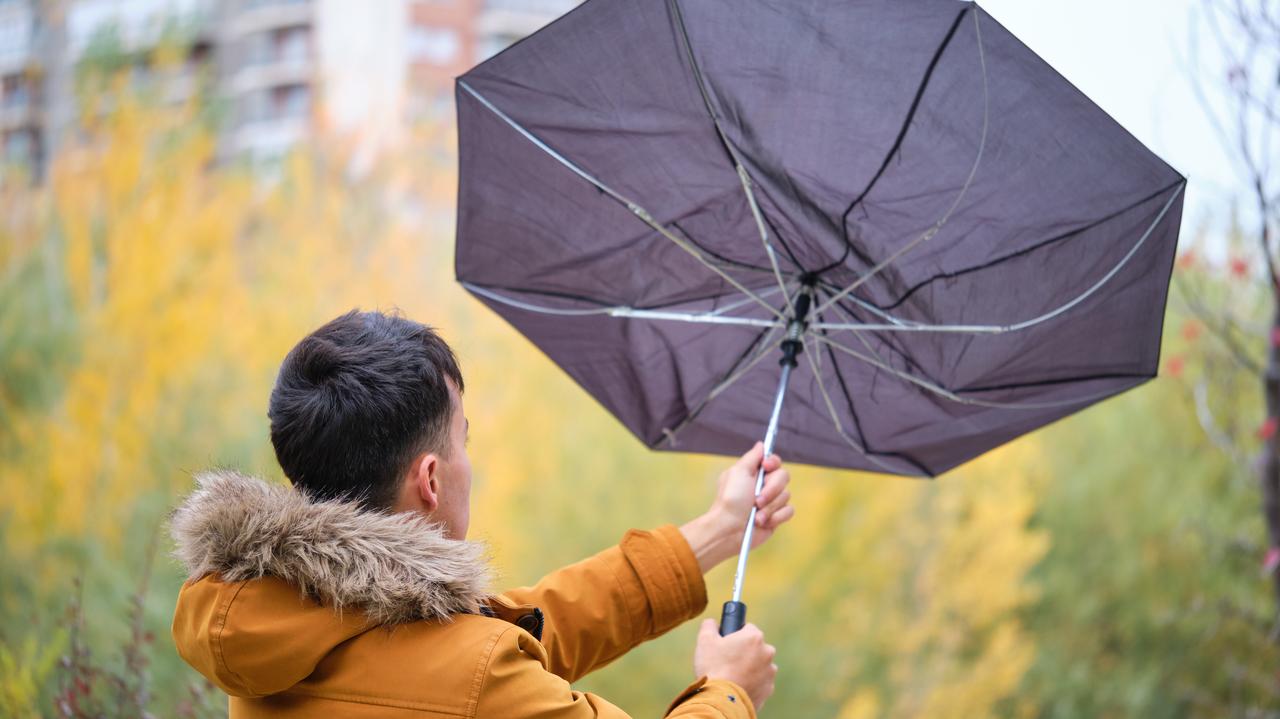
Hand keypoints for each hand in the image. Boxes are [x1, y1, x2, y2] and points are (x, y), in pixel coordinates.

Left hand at [680, 442, 793, 572]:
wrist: (729, 530)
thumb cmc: (730, 500)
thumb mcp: (738, 472)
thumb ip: (752, 457)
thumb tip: (761, 445)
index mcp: (753, 473)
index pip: (774, 461)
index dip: (773, 462)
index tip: (766, 467)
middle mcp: (764, 486)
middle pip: (784, 477)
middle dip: (771, 489)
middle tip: (757, 499)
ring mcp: (771, 502)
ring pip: (786, 495)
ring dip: (770, 507)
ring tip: (756, 515)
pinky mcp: (776, 517)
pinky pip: (789, 511)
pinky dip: (776, 517)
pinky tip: (762, 522)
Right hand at [693, 619, 776, 709]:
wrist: (721, 700)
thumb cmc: (714, 667)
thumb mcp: (705, 640)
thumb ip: (709, 625)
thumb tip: (713, 623)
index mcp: (754, 637)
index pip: (747, 628)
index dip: (735, 635)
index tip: (727, 644)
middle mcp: (767, 652)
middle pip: (755, 646)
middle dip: (744, 651)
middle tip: (728, 660)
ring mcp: (769, 672)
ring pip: (759, 664)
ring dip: (749, 667)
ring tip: (732, 675)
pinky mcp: (768, 688)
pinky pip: (760, 681)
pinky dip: (751, 682)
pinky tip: (738, 686)